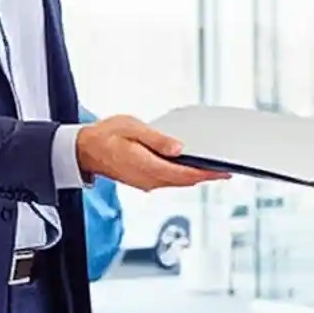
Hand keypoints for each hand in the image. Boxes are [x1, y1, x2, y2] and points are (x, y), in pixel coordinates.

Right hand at [76, 115, 229, 190]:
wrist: (86, 150)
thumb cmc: (107, 135)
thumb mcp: (133, 128)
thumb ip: (157, 140)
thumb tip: (179, 148)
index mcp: (147, 166)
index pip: (184, 175)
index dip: (206, 174)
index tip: (224, 171)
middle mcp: (148, 180)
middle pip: (185, 182)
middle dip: (207, 177)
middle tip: (227, 171)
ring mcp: (146, 182)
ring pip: (178, 183)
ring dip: (197, 177)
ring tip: (215, 169)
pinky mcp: (144, 180)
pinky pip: (170, 181)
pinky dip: (184, 176)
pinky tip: (192, 168)